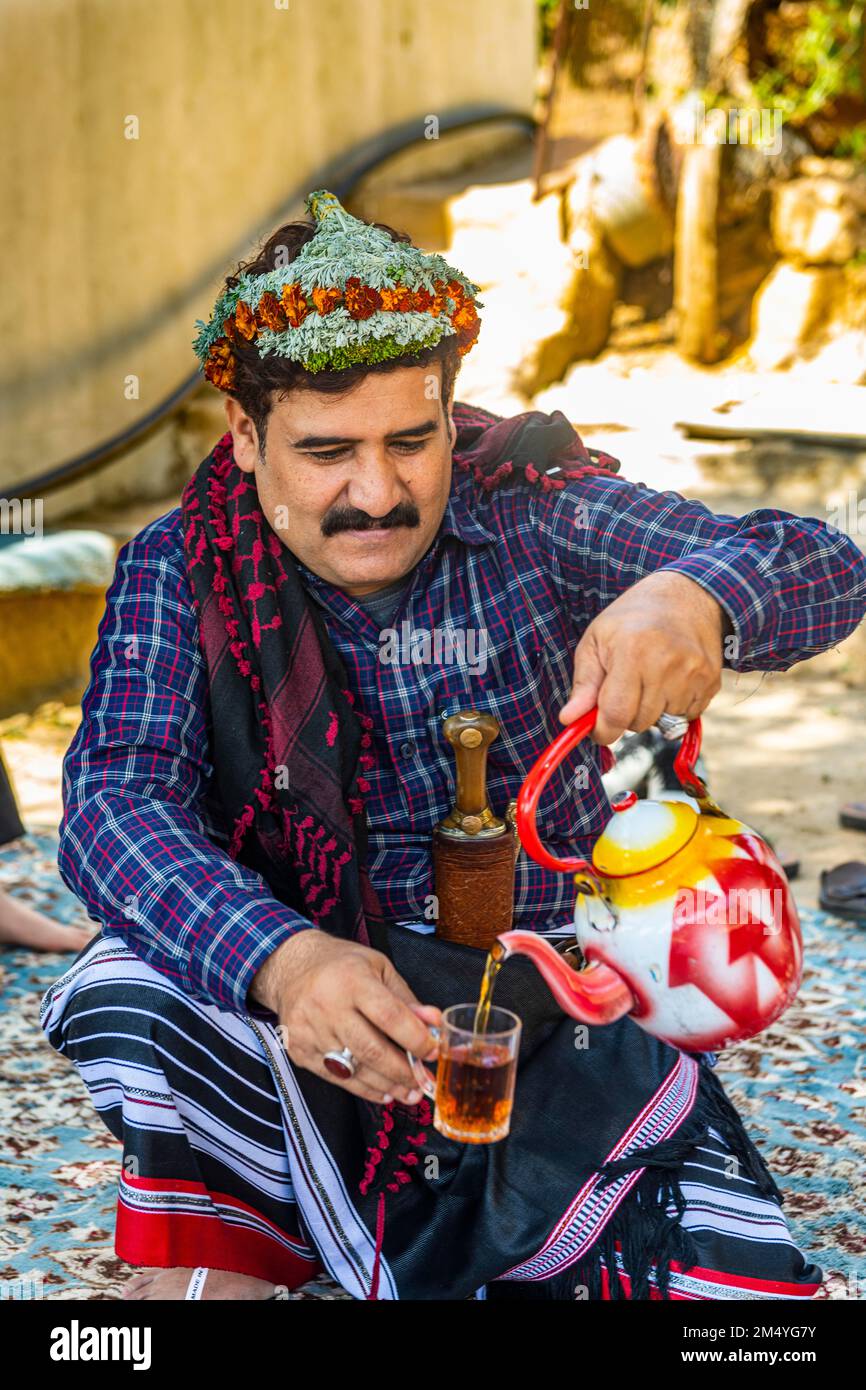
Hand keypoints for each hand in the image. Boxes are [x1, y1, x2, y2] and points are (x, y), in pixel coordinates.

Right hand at [250, 930, 440, 1105]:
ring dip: (387, 1085)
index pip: (389, 1016)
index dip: (415, 1038)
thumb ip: (406, 999)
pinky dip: (363, 1088)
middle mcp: (327, 1006)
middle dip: (403, 1071)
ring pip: (354, 1070)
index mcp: (352, 980)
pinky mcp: (299, 1050)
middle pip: (371, 1050)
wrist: (291, 967)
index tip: (433, 1052)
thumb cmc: (342, 965)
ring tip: (409, 1093)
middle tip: (423, 1081)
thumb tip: (433, 1024)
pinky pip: (336, 1077)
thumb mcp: (379, 968)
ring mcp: (310, 1031)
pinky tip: (382, 1091)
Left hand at [559, 570, 725, 744]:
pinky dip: (675, 706)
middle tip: (625, 687)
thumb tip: (570, 720)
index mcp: (632, 652)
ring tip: (650, 678)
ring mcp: (693, 674)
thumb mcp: (597, 641)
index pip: (615, 714)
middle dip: (626, 715)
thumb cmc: (632, 618)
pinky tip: (671, 680)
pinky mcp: (711, 681)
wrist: (686, 596)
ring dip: (651, 710)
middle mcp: (666, 664)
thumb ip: (584, 684)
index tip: (598, 728)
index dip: (602, 730)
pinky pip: (687, 716)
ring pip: (663, 722)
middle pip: (638, 722)